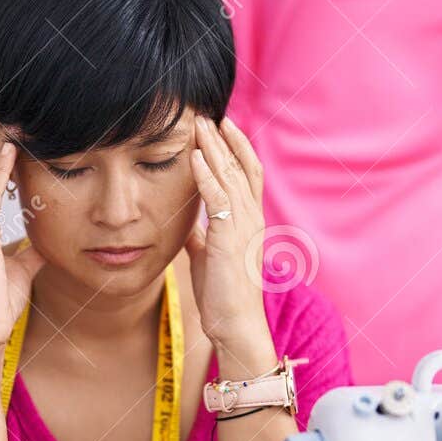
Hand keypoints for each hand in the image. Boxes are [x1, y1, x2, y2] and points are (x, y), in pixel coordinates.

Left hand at [187, 117, 273, 368]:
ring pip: (231, 177)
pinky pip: (218, 200)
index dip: (236, 149)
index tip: (220, 127)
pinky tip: (195, 158)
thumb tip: (189, 225)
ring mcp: (244, 228)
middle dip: (223, 140)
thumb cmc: (223, 296)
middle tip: (207, 115)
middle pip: (241, 168)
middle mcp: (252, 219)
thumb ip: (202, 237)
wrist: (235, 326)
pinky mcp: (230, 240)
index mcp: (249, 222)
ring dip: (214, 150)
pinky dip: (207, 176)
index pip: (247, 175)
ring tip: (200, 125)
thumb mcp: (209, 258)